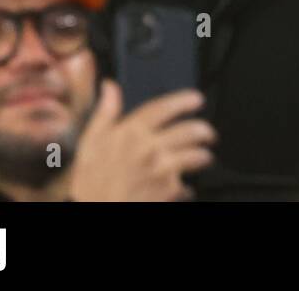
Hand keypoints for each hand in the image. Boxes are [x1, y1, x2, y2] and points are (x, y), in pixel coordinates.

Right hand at [67, 81, 214, 201]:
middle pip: (190, 130)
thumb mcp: (90, 143)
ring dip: (204, 155)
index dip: (184, 100)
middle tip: (208, 133)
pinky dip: (187, 187)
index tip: (196, 99)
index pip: (164, 107)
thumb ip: (105, 112)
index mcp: (131, 132)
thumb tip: (110, 86)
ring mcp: (160, 169)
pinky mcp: (167, 190)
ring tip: (205, 156)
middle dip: (204, 130)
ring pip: (196, 155)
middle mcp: (149, 147)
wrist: (94, 212)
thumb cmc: (91, 182)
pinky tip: (184, 187)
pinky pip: (186, 185)